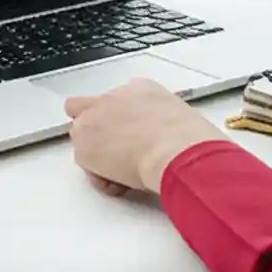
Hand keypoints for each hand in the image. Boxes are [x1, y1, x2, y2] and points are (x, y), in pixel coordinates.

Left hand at [64, 78, 226, 194]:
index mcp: (139, 88)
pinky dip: (99, 175)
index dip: (120, 121)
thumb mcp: (178, 117)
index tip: (130, 137)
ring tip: (121, 172)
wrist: (177, 149)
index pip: (117, 100)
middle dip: (96, 129)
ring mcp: (94, 119)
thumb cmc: (189, 139)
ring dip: (96, 153)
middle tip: (114, 151)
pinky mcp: (85, 146)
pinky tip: (121, 183)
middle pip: (85, 109)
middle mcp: (112, 98)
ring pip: (81, 136)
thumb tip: (159, 135)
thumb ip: (158, 120)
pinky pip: (85, 164)